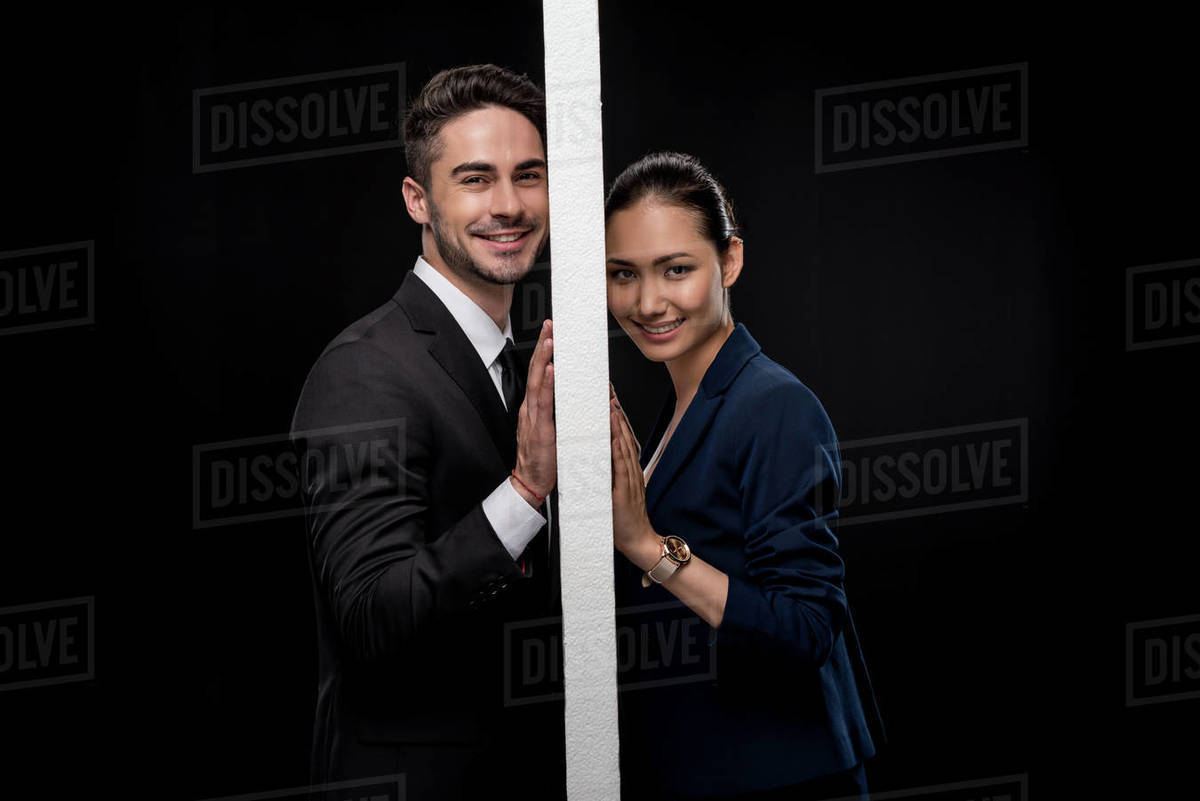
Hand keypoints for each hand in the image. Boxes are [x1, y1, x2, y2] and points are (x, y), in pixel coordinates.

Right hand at [512, 320, 556, 505]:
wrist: (531, 483)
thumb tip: (572, 395)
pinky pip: (543, 403)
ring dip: (543, 358)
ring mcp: (533, 418)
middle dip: (543, 347)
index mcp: (534, 409)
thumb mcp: (552, 430)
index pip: (538, 375)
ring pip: (537, 382)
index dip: (543, 353)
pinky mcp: (540, 429)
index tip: (551, 334)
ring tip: (550, 339)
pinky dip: (545, 384)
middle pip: (535, 371)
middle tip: (550, 326)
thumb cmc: (542, 460)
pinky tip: (549, 369)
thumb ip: (558, 412)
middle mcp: (531, 409)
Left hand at [611, 389, 658, 568]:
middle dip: (614, 411)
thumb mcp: (612, 486)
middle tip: (607, 391)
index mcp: (626, 465)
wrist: (638, 538)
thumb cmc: (623, 515)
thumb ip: (607, 469)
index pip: (619, 434)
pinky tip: (613, 438)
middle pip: (622, 433)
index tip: (606, 396)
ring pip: (623, 444)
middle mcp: (629, 466)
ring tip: (609, 405)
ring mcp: (630, 476)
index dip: (613, 414)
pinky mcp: (626, 488)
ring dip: (617, 425)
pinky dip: (617, 450)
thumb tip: (596, 453)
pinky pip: (622, 466)